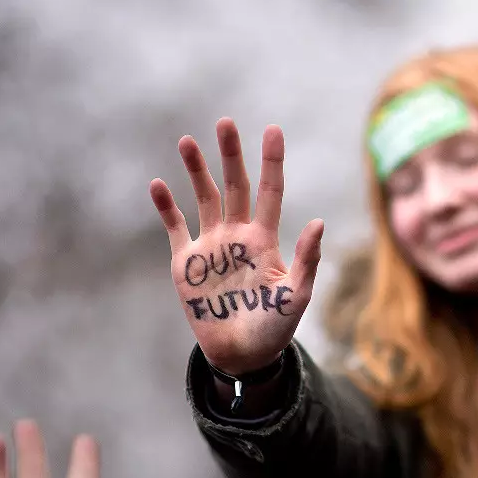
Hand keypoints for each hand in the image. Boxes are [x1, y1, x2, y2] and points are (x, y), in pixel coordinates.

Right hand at [151, 119, 323, 374]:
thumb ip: (307, 260)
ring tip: (187, 141)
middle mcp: (237, 235)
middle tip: (225, 123)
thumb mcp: (297, 296)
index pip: (271, 191)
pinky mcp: (186, 262)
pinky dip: (166, 207)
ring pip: (203, 198)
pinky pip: (175, 227)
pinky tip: (158, 185)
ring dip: (196, 170)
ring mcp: (211, 246)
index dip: (272, 161)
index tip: (272, 130)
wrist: (242, 355)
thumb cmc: (274, 327)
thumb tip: (319, 221)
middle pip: (234, 186)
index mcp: (265, 239)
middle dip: (230, 155)